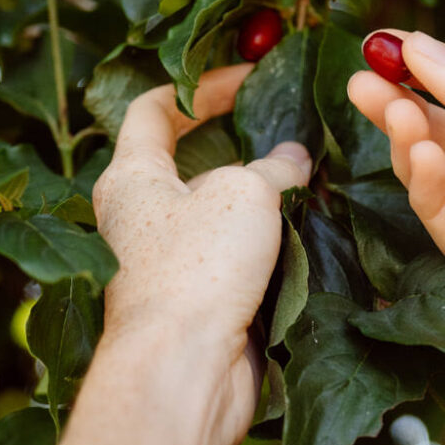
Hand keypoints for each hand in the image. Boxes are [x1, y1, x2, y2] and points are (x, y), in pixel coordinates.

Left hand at [91, 66, 309, 444]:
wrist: (184, 368)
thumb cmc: (198, 265)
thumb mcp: (244, 194)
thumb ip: (272, 168)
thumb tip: (293, 158)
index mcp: (132, 176)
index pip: (154, 108)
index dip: (201, 85)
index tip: (250, 76)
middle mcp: (139, 217)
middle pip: (190, 164)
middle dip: (242, 148)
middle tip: (290, 133)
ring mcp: (166, 264)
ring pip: (219, 216)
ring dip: (263, 202)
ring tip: (313, 184)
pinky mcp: (196, 303)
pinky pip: (235, 261)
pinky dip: (269, 247)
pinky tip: (309, 236)